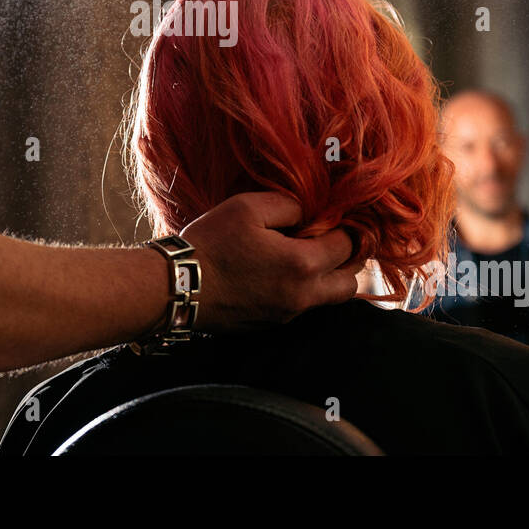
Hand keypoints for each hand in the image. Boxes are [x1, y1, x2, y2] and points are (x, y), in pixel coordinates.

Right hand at [180, 191, 358, 333]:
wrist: (178, 287)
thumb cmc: (211, 243)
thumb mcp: (248, 207)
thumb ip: (289, 205)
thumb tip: (309, 213)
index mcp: (302, 264)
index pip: (347, 247)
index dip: (348, 228)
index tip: (337, 216)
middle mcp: (302, 295)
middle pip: (350, 283)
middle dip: (348, 259)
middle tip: (330, 238)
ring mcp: (287, 314)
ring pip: (328, 298)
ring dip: (327, 277)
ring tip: (305, 254)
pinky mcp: (271, 323)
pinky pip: (303, 306)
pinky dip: (303, 288)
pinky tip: (280, 270)